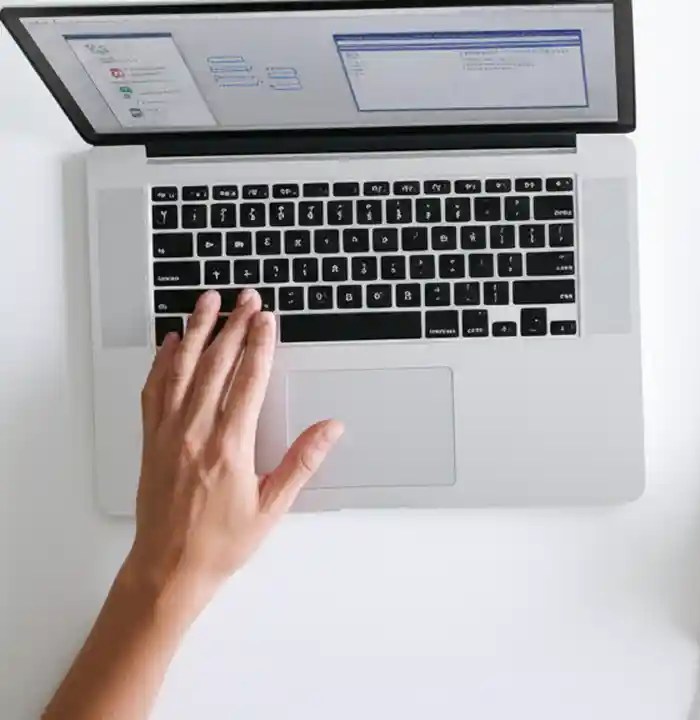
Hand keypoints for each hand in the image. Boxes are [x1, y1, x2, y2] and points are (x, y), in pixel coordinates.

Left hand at [126, 289, 343, 606]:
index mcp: (229, 447)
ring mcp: (169, 434)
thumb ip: (301, 462)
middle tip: (246, 299)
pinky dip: (163, 362)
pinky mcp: (152, 441)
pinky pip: (155, 390)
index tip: (267, 320)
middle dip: (233, 326)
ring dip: (197, 332)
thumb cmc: (219, 544)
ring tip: (207, 303)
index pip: (247, 381)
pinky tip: (171, 344)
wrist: (169, 569)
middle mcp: (195, 433)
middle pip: (216, 365)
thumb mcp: (272, 506)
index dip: (260, 345)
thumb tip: (329, 430)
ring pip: (182, 369)